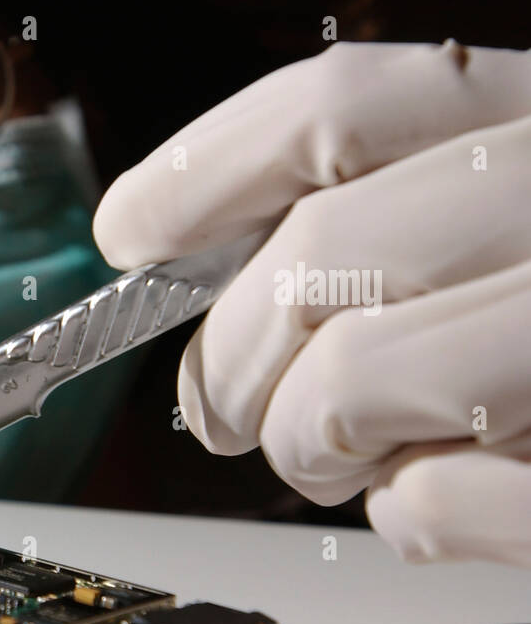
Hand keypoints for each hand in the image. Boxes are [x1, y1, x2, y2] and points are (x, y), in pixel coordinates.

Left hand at [93, 41, 530, 566]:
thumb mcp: (498, 235)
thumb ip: (383, 237)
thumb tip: (202, 279)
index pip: (343, 108)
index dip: (205, 169)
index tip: (130, 231)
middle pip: (314, 260)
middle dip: (227, 364)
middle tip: (225, 414)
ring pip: (349, 380)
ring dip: (308, 443)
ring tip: (342, 460)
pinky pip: (438, 499)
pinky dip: (407, 515)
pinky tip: (438, 501)